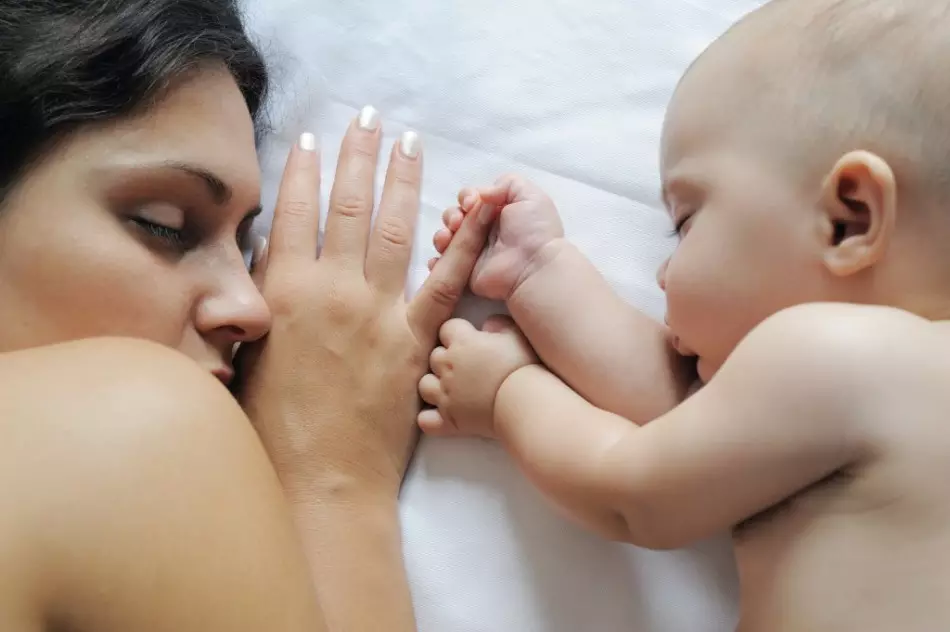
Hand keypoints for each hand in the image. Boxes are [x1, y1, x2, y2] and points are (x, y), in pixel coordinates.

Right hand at [235, 114, 491, 499]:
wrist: (322, 481)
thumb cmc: (270, 430)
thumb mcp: (241, 360)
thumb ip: (248, 307)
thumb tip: (259, 266)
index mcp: (280, 292)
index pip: (294, 212)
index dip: (304, 171)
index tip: (314, 138)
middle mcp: (330, 289)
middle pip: (346, 206)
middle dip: (357, 155)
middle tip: (368, 118)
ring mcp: (377, 310)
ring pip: (391, 228)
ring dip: (402, 179)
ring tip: (409, 142)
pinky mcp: (415, 337)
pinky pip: (445, 279)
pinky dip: (465, 240)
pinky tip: (479, 210)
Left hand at [417, 315, 537, 438]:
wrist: (525, 403)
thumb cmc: (523, 367)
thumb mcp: (516, 335)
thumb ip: (499, 325)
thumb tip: (489, 323)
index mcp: (463, 342)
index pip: (446, 328)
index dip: (456, 333)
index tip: (467, 340)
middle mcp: (449, 367)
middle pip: (434, 356)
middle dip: (445, 360)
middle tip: (464, 366)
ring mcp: (446, 394)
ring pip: (424, 385)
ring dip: (434, 386)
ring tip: (451, 390)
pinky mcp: (449, 420)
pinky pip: (426, 420)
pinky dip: (430, 419)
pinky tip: (441, 416)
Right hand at [431, 174, 564, 300]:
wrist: (533, 267)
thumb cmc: (534, 230)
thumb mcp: (529, 195)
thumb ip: (506, 183)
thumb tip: (482, 193)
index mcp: (498, 211)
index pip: (471, 199)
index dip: (466, 197)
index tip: (470, 203)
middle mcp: (485, 230)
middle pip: (456, 216)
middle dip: (451, 215)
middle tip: (458, 222)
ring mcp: (474, 251)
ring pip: (447, 237)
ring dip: (443, 233)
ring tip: (449, 237)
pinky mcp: (465, 271)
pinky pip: (445, 263)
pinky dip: (439, 257)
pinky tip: (442, 251)